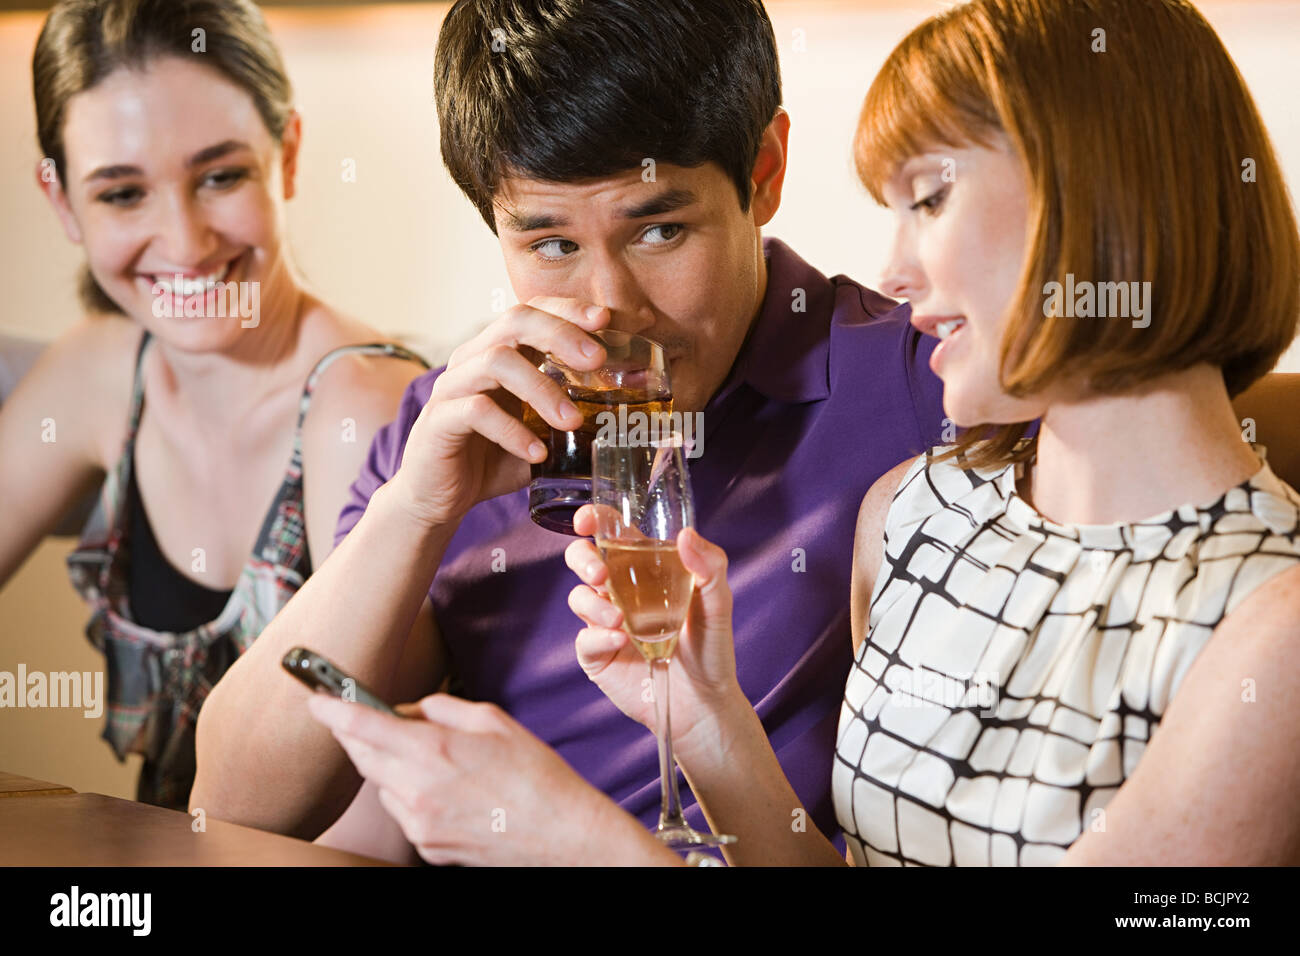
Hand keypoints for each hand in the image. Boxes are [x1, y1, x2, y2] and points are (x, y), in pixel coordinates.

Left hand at [305, 692, 673, 865]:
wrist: (562, 834)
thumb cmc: (536, 773)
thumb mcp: (494, 720)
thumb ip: (442, 708)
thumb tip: (409, 709)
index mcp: (435, 750)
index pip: (362, 727)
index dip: (331, 709)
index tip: (315, 698)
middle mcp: (418, 790)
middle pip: (362, 757)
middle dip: (358, 736)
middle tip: (369, 721)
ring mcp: (420, 823)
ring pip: (381, 786)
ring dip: (390, 766)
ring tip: (433, 759)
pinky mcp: (426, 846)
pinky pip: (402, 812)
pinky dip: (410, 794)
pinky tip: (446, 789)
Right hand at [388, 298, 609, 528]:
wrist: (439, 498)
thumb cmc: (493, 459)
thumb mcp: (542, 432)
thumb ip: (576, 414)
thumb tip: (632, 403)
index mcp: (497, 352)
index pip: (532, 310)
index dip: (567, 309)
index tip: (604, 319)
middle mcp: (472, 359)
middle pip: (515, 321)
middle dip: (560, 334)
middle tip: (597, 361)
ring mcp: (452, 387)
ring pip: (496, 362)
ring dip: (541, 388)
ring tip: (572, 421)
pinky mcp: (438, 420)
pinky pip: (477, 411)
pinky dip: (513, 431)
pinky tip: (538, 453)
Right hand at [565, 507, 745, 766]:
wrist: (704, 703)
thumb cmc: (711, 649)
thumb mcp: (718, 604)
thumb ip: (709, 568)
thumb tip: (686, 535)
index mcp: (645, 570)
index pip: (612, 534)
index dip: (594, 519)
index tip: (587, 519)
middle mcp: (620, 592)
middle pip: (582, 559)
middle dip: (582, 558)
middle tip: (600, 573)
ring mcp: (605, 623)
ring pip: (578, 597)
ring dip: (593, 603)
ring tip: (621, 621)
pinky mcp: (598, 654)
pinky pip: (583, 638)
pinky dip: (598, 635)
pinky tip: (621, 642)